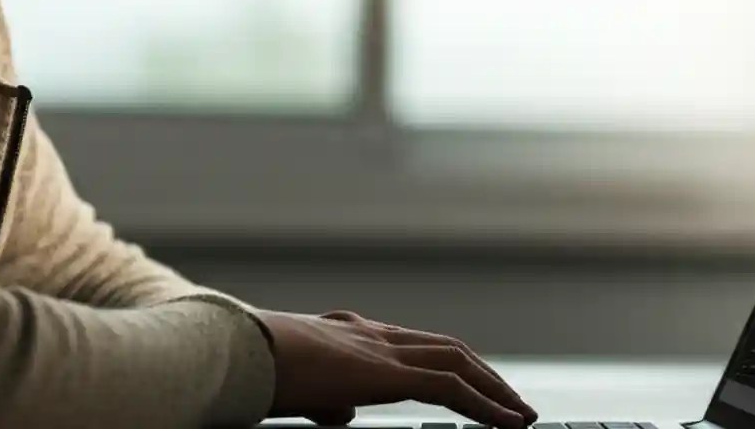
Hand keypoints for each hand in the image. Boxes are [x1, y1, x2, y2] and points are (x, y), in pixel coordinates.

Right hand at [257, 309, 537, 427]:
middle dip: (482, 373)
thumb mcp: (297, 390)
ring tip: (520, 414)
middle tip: (509, 400)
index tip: (467, 383)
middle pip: (444, 348)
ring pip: (457, 361)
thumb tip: (343, 414)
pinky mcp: (388, 372)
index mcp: (350, 336)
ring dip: (494, 387)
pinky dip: (486, 404)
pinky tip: (509, 423)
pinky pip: (452, 387)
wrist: (234, 352)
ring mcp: (381, 348)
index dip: (445, 363)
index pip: (411, 345)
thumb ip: (326, 400)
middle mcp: (371, 334)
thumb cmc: (252, 371)